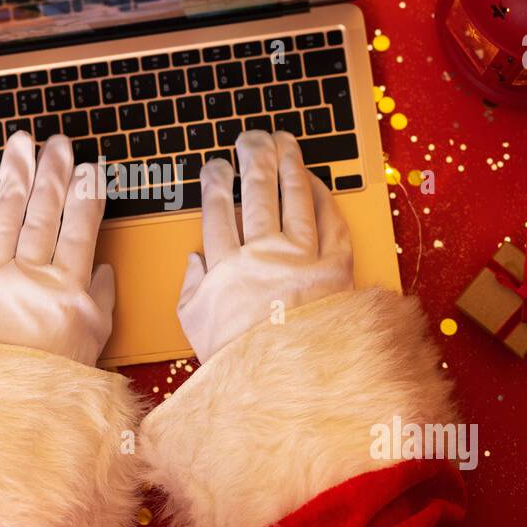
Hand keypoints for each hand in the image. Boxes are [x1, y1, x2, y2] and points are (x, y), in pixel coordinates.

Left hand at [0, 131, 114, 365]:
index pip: (79, 229)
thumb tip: (98, 264)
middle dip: (54, 173)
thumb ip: (100, 295)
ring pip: (8, 213)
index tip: (91, 169)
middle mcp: (30, 276)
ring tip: (24, 143)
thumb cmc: (52, 372)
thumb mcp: (93, 336)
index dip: (86, 196)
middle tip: (60, 144)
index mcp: (66, 290)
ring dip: (18, 174)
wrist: (0, 396)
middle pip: (44, 213)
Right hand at [178, 131, 353, 362]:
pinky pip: (332, 226)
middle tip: (251, 138)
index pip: (218, 212)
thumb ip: (191, 288)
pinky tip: (317, 183)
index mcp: (227, 268)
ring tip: (285, 142)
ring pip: (294, 199)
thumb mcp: (196, 328)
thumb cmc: (239, 363)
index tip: (215, 166)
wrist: (288, 388)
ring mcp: (302, 260)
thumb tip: (194, 260)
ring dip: (289, 165)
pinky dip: (324, 201)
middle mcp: (264, 256)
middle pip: (256, 194)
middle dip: (253, 158)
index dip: (216, 182)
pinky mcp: (336, 271)